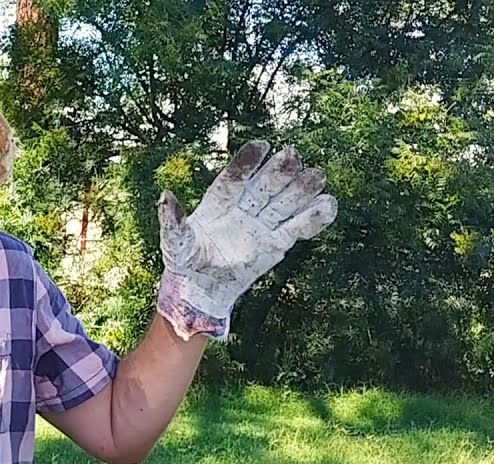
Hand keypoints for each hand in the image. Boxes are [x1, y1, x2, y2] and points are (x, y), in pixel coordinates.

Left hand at [157, 140, 337, 336]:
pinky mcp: (275, 243)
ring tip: (318, 175)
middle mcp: (243, 208)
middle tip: (294, 155)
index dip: (247, 163)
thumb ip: (172, 219)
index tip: (261, 145)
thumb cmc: (185, 262)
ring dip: (301, 189)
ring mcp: (261, 224)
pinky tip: (328, 204)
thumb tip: (164, 196)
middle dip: (279, 171)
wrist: (202, 288)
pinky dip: (313, 218)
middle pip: (265, 185)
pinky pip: (297, 228)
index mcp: (218, 202)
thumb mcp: (174, 241)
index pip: (235, 178)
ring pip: (285, 202)